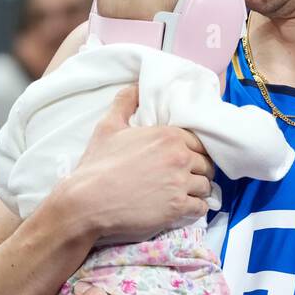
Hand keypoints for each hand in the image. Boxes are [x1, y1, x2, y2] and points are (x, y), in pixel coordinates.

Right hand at [58, 86, 215, 242]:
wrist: (88, 201)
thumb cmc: (98, 164)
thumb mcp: (109, 126)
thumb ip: (125, 102)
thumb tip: (135, 86)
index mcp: (168, 135)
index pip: (199, 142)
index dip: (194, 151)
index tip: (185, 158)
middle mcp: (179, 157)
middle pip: (206, 164)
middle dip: (198, 170)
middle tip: (186, 177)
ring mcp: (180, 183)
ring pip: (206, 186)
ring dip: (198, 190)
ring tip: (186, 192)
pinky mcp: (178, 207)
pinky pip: (201, 207)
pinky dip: (196, 208)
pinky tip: (185, 207)